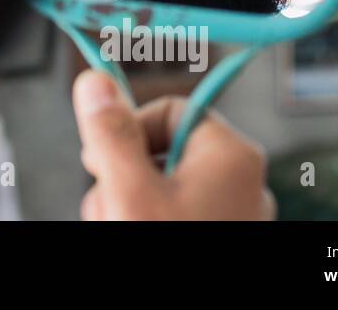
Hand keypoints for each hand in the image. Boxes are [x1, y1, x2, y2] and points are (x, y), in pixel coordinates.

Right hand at [72, 69, 274, 219]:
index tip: (98, 156)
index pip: (169, 110)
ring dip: (130, 201)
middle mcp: (241, 182)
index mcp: (231, 156)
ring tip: (120, 224)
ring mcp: (235, 215)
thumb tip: (96, 82)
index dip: (127, 129)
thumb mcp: (131, 192)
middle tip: (111, 205)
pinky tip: (133, 229)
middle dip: (124, 175)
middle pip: (162, 151)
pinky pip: (179, 213)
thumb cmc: (169, 254)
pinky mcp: (224, 234)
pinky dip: (150, 220)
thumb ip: (112, 135)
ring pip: (165, 187)